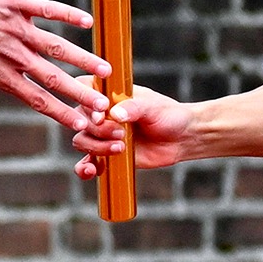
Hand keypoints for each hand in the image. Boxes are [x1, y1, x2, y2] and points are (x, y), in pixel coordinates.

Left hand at [0, 0, 110, 125]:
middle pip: (54, 78)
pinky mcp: (13, 3)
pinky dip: (68, 15)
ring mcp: (16, 28)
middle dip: (81, 93)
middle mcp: (13, 55)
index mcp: (1, 75)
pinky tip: (88, 21)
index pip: (37, 99)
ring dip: (83, 59)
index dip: (61, 113)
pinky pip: (46, 9)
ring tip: (106, 69)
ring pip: (58, 46)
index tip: (82, 124)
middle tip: (105, 104)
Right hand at [72, 84, 191, 178]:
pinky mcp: (106, 155)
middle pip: (81, 120)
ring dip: (96, 147)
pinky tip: (92, 171)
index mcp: (110, 95)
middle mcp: (102, 115)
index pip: (84, 90)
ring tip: (121, 149)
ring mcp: (102, 135)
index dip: (86, 102)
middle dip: (98, 130)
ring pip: (82, 141)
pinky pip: (87, 163)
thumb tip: (115, 114)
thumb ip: (134, 108)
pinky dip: (85, 168)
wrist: (181, 139)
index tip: (101, 114)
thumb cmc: (168, 115)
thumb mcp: (153, 107)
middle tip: (120, 134)